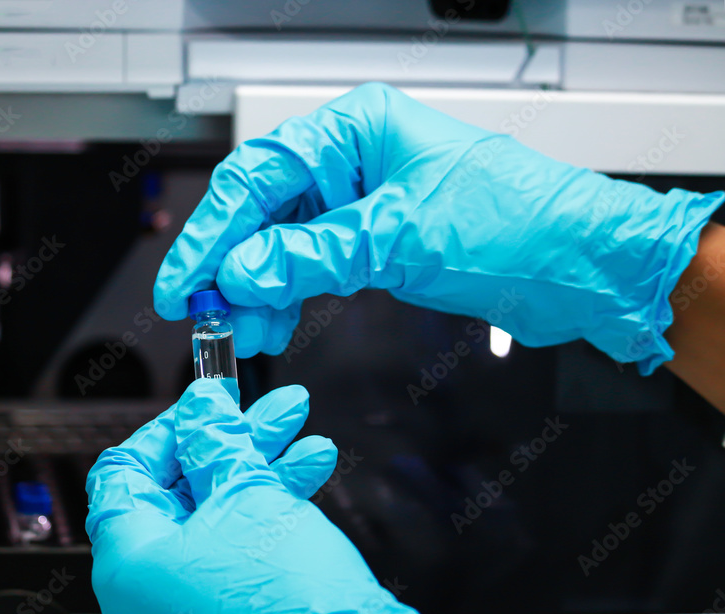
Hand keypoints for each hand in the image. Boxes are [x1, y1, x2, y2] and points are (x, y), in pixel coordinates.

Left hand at [86, 380, 441, 613]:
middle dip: (231, 442)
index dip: (170, 431)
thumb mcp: (249, 498)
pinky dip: (270, 514)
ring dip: (261, 469)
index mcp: (130, 564)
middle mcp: (148, 598)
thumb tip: (202, 407)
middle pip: (179, 494)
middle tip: (268, 411)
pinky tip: (308, 475)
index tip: (206, 407)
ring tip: (303, 436)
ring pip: (218, 522)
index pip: (126, 474)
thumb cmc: (286, 611)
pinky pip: (238, 557)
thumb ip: (217, 442)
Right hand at [154, 82, 723, 373]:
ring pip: (283, 244)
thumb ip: (311, 256)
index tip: (185, 279)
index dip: (212, 231)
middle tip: (204, 311)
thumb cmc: (518, 223)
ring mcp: (362, 201)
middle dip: (230, 264)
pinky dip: (289, 295)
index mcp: (355, 132)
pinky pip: (312, 265)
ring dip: (257, 288)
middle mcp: (352, 160)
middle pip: (263, 210)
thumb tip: (242, 270)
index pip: (258, 177)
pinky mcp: (375, 240)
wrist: (582, 265)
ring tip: (239, 328)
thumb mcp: (400, 238)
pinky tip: (273, 321)